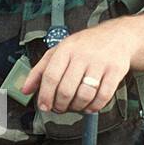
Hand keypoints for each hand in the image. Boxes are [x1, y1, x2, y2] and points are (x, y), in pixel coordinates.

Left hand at [21, 20, 136, 114]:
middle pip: (66, 89)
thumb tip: (25, 89)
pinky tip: (90, 106)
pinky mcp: (115, 71)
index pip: (51, 76)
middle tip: (60, 108)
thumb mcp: (59, 51)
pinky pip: (103, 96)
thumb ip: (40, 70)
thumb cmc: (85, 45)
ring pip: (84, 95)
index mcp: (66, 49)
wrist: (118, 36)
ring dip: (77, 107)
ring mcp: (100, 63)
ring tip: (74, 106)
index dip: (45, 95)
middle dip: (60, 105)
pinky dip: (94, 106)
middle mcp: (83, 55)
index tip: (44, 106)